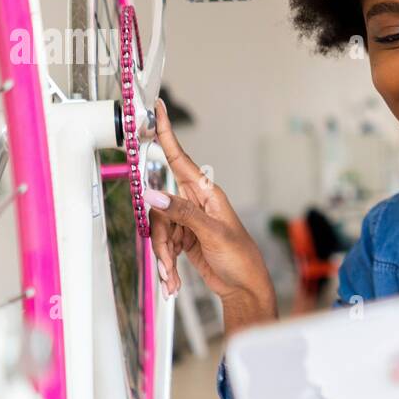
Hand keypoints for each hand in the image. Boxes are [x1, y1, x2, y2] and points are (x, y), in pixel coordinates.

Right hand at [145, 99, 275, 332]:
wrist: (244, 288)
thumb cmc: (241, 259)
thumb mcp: (212, 233)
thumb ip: (182, 214)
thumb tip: (155, 196)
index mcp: (207, 194)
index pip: (181, 159)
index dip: (167, 133)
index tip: (157, 109)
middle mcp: (196, 204)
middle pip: (160, 208)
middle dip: (161, 237)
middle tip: (169, 258)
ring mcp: (188, 221)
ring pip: (159, 229)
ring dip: (164, 257)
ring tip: (172, 276)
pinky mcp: (184, 239)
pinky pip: (164, 246)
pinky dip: (166, 265)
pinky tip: (173, 281)